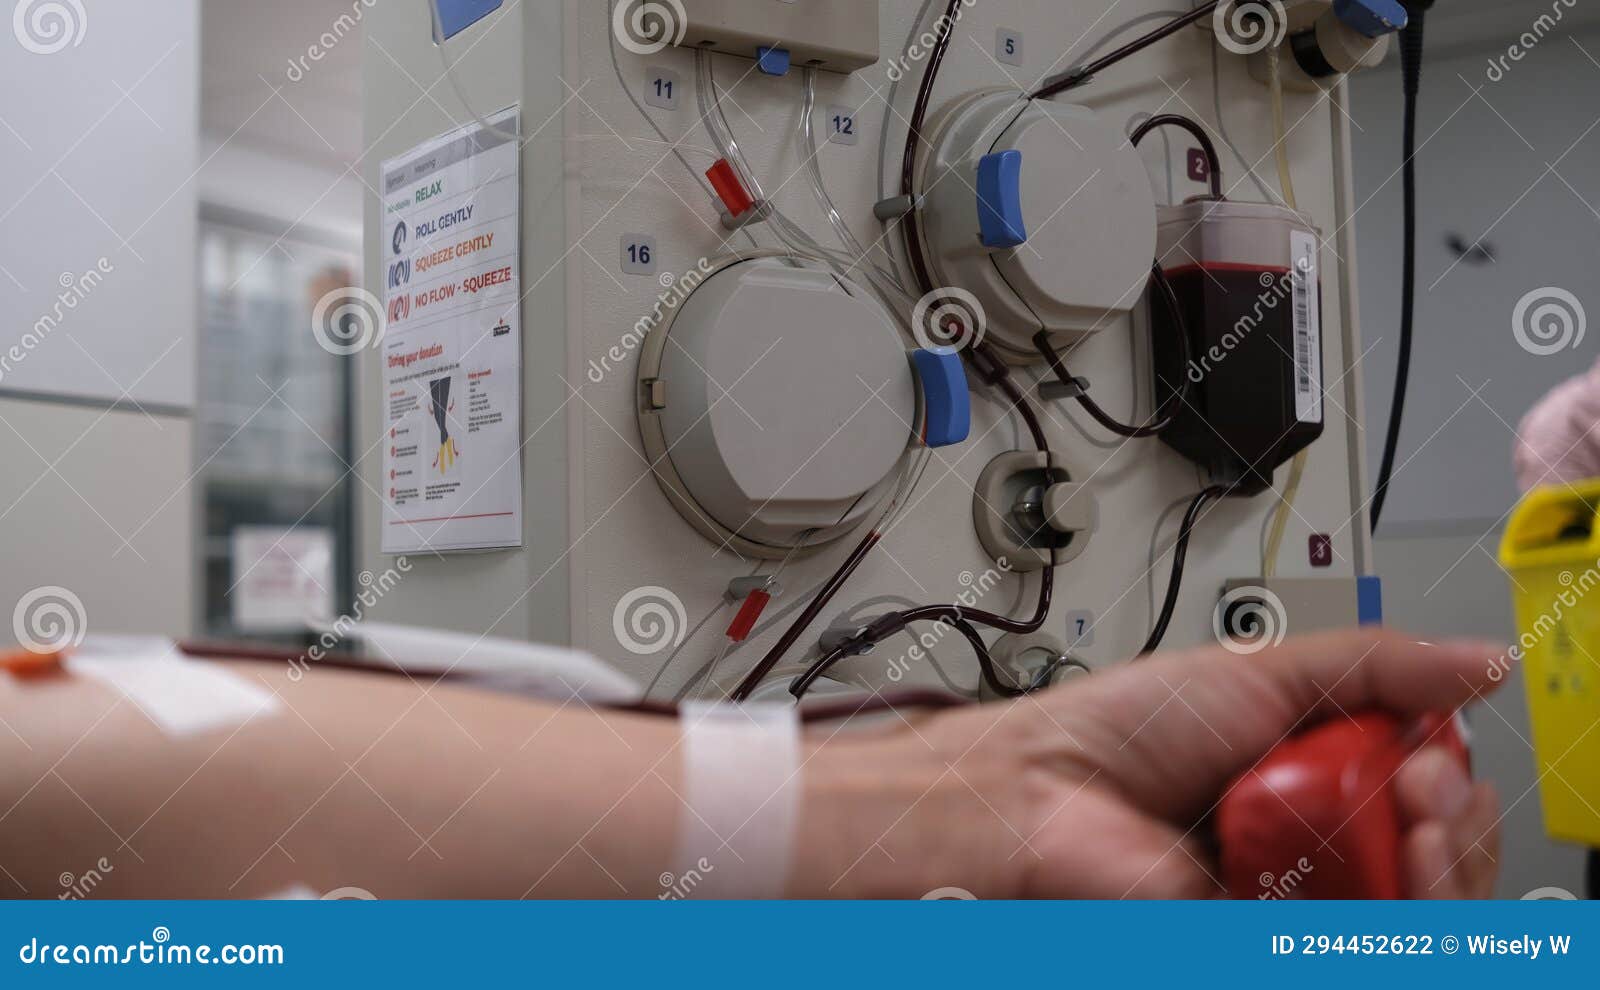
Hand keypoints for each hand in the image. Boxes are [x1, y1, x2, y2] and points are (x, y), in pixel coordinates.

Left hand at [796, 630, 1503, 898]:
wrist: (1040, 791)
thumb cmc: (1118, 731)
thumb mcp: (1259, 671)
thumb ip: (1374, 666)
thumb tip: (1479, 663)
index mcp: (1314, 776)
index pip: (1429, 799)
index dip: (1452, 785)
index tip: (1430, 758)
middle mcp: (1310, 845)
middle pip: (1439, 862)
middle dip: (1457, 825)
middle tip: (1422, 791)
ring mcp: (1290, 903)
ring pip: (1415, 911)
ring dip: (1443, 866)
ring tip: (1410, 828)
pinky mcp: (1266, 940)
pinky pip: (1353, 936)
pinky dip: (1391, 911)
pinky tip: (1381, 875)